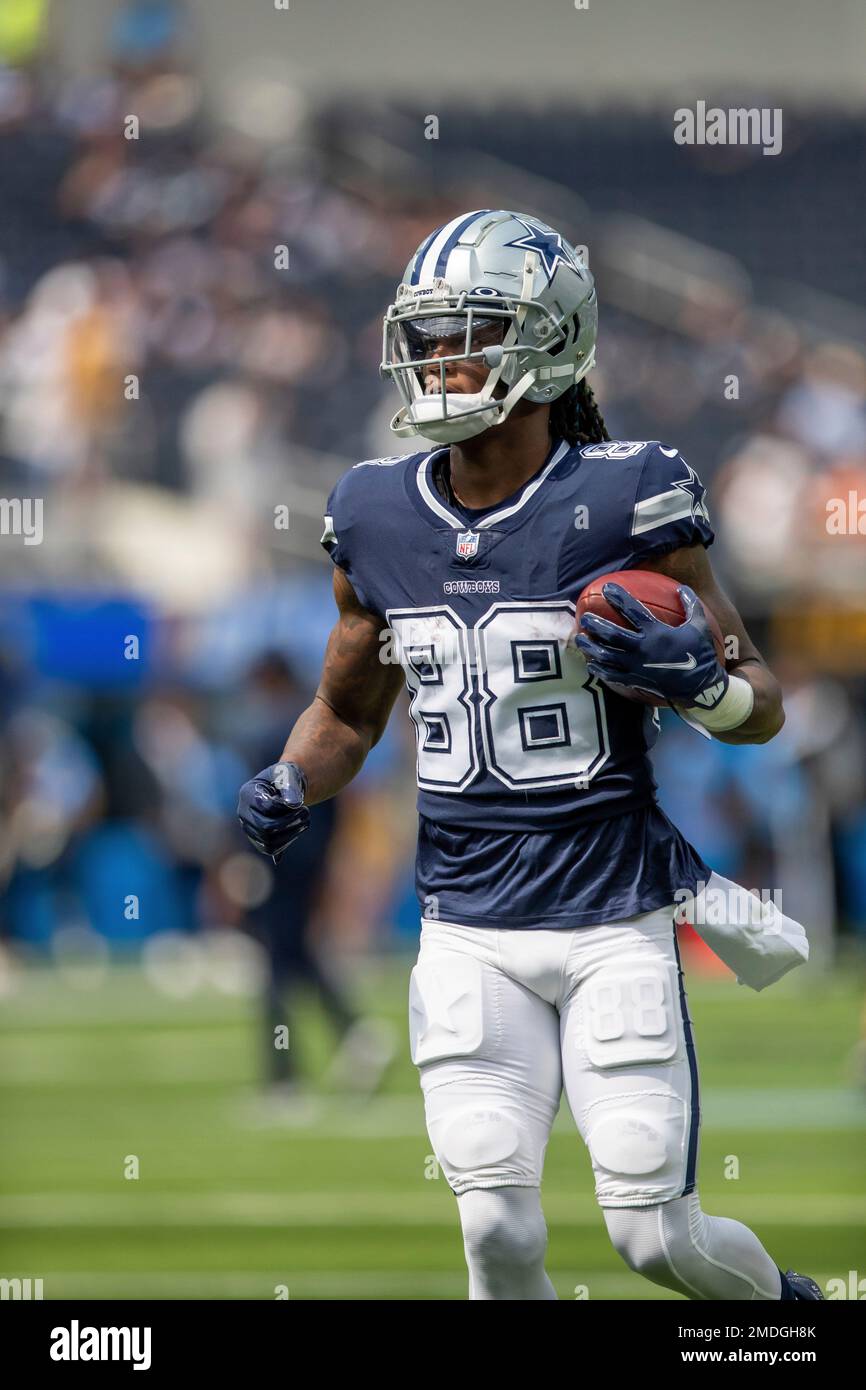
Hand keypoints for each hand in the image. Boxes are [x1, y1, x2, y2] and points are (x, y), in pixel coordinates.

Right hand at [237, 762, 309, 863]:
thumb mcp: (289, 774)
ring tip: (305, 820)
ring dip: (292, 833)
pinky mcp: (258, 839)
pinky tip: (298, 828)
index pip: (266, 809)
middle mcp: (243, 812)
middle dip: (290, 822)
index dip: (286, 808)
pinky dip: (288, 841)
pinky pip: (271, 849)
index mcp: (247, 793)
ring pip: (269, 842)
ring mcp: (249, 827)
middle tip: (306, 812)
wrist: (284, 786)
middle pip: (265, 829)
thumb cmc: (286, 777)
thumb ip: (290, 786)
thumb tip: (292, 804)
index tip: (299, 802)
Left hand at [574, 581, 727, 707]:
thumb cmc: (700, 653)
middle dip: (596, 624)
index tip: (606, 588)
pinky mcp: (635, 680)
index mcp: (656, 632)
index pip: (632, 610)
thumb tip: (681, 587)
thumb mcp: (699, 625)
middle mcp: (642, 649)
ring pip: (606, 656)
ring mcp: (637, 666)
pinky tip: (591, 664)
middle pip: (612, 635)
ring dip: (591, 647)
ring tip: (580, 639)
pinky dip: (599, 669)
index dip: (618, 598)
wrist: (701, 685)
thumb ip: (690, 604)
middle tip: (585, 617)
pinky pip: (612, 675)